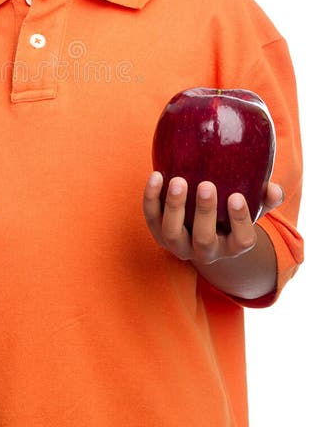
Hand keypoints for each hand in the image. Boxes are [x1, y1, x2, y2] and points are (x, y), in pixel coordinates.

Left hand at [143, 172, 283, 264]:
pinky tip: (156, 175)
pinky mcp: (157, 232)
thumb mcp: (252, 207)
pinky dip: (151, 198)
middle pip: (204, 240)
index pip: (241, 241)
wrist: (201, 225)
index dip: (240, 221)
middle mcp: (205, 251)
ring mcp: (179, 244)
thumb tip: (274, 189)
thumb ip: (265, 199)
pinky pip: (152, 217)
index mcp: (232, 246)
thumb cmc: (231, 212)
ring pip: (172, 234)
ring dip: (174, 207)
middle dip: (205, 213)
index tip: (237, 196)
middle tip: (207, 185)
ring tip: (178, 180)